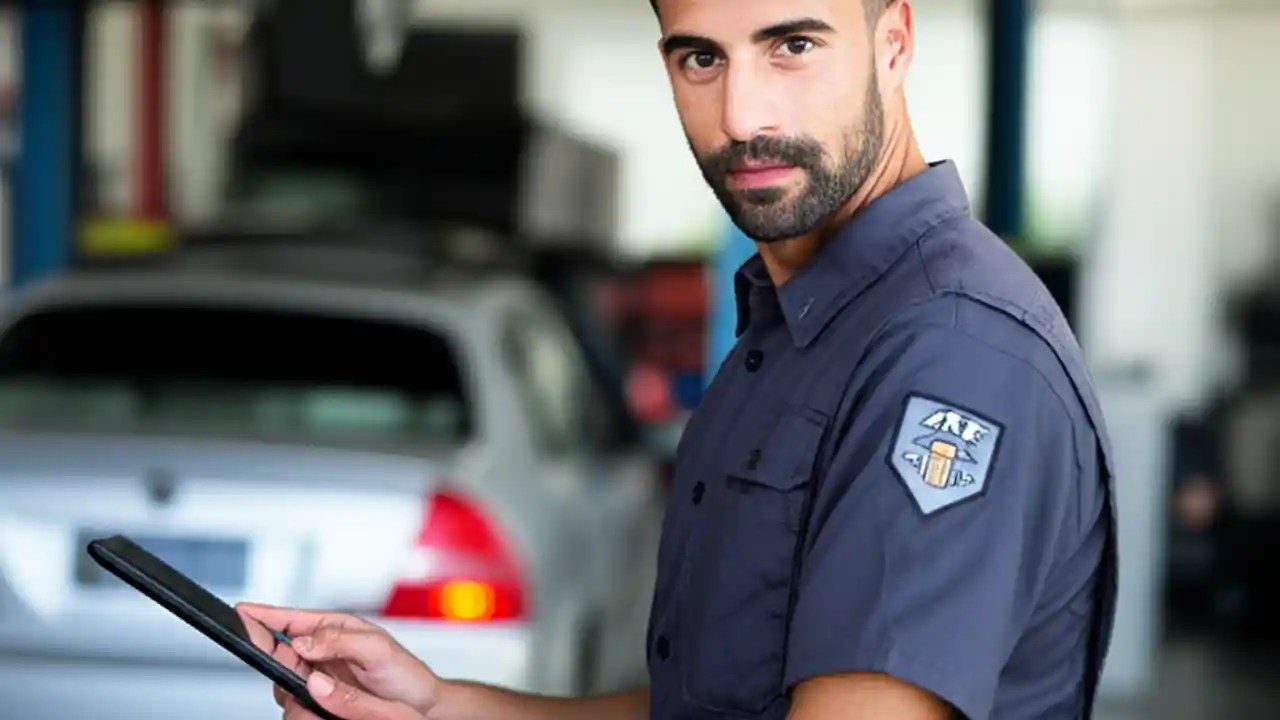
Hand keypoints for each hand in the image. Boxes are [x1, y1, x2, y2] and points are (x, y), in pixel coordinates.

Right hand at [237, 603, 439, 717]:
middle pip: (277, 652)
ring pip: (281, 681)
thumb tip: (302, 640)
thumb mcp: (375, 649)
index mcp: (332, 628)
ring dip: (290, 689)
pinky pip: (294, 703)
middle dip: (275, 662)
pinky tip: (318, 709)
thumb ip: (338, 639)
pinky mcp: (319, 700)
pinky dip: (299, 707)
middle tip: (295, 673)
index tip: (240, 613)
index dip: (262, 616)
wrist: (420, 708)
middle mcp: (320, 651)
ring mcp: (318, 676)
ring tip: (316, 694)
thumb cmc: (404, 673)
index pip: (289, 618)